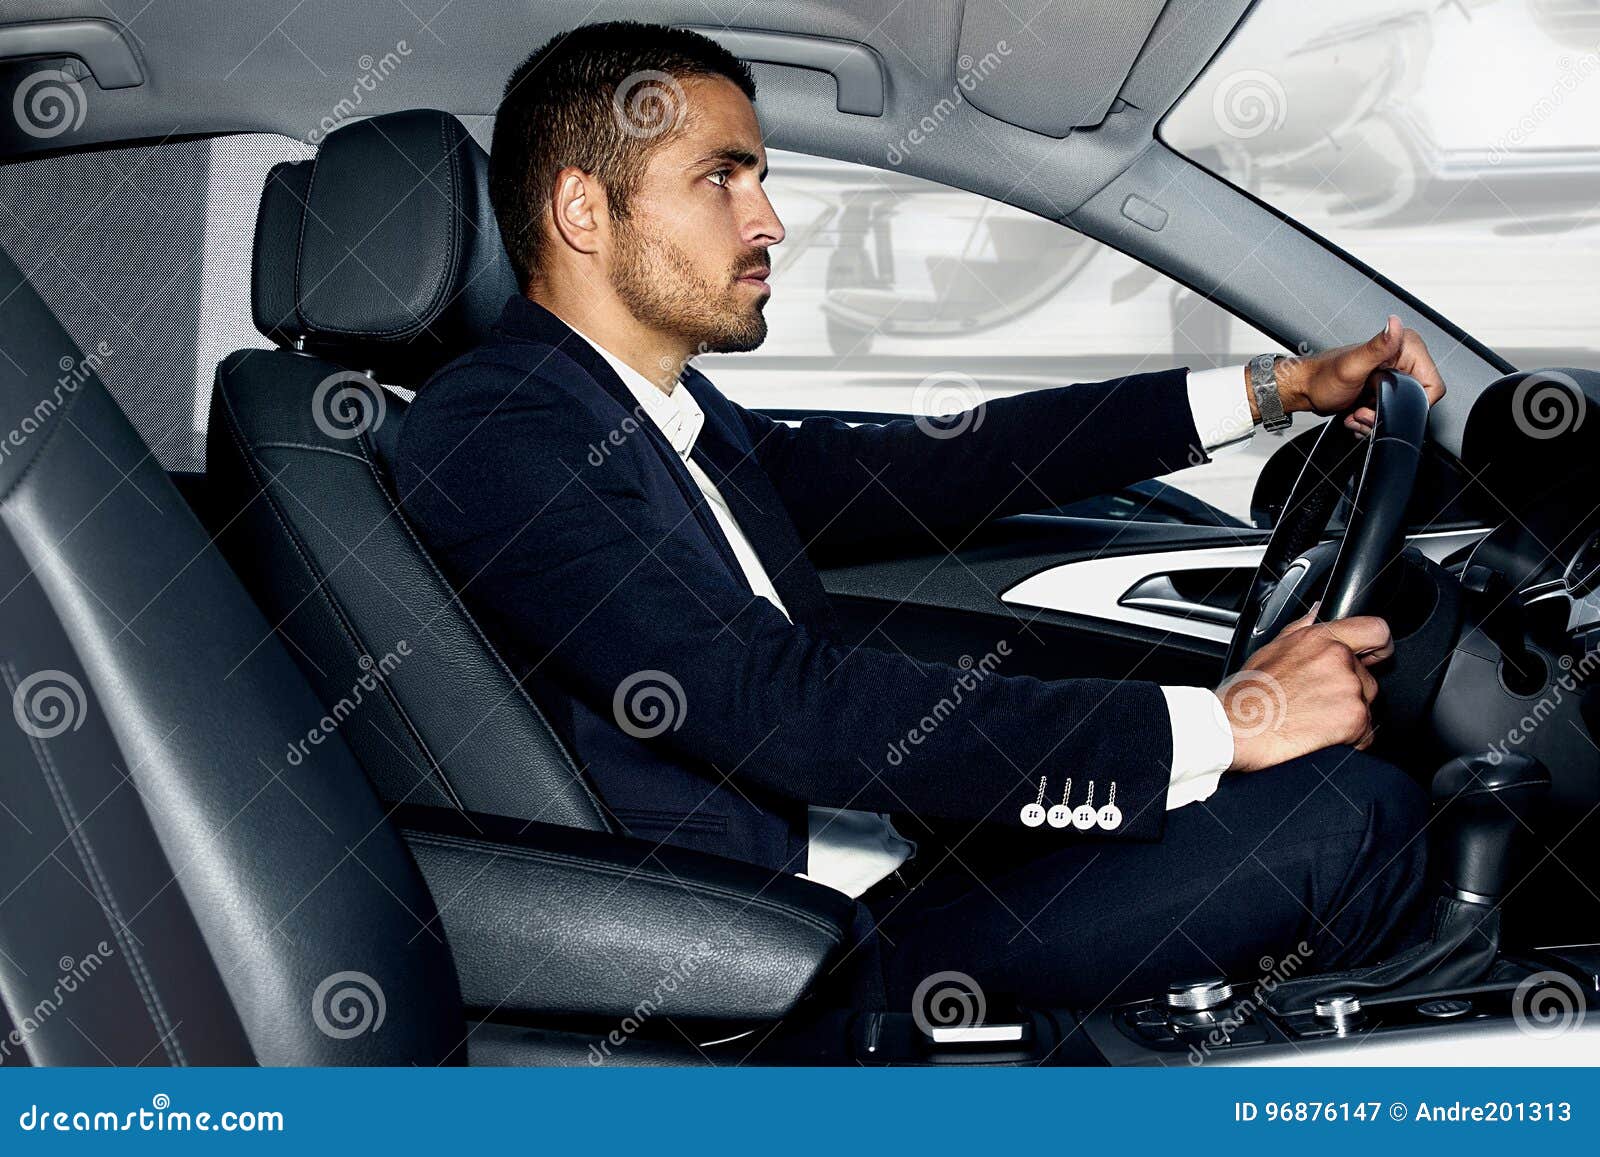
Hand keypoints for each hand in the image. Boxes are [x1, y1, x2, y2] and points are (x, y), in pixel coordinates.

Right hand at [1216, 609, 1393, 772]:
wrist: (1235, 729)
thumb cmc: (1246, 695)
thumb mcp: (1269, 650)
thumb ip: (1301, 629)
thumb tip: (1318, 612)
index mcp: (1319, 638)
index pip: (1375, 630)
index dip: (1378, 647)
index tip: (1374, 658)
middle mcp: (1338, 659)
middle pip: (1369, 678)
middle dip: (1351, 693)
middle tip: (1319, 704)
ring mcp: (1350, 688)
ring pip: (1367, 707)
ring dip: (1348, 718)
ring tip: (1314, 722)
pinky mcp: (1355, 718)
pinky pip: (1366, 734)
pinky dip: (1349, 740)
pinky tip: (1320, 737)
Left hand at [1265, 315, 1446, 435]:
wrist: (1305, 389)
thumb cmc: (1322, 377)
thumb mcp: (1352, 365)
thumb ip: (1378, 346)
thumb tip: (1394, 323)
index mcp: (1405, 346)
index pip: (1433, 385)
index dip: (1411, 402)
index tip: (1383, 403)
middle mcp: (1402, 358)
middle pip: (1416, 401)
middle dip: (1388, 413)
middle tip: (1364, 410)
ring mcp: (1394, 375)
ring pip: (1402, 410)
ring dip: (1377, 419)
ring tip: (1357, 413)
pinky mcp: (1385, 390)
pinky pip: (1390, 413)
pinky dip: (1373, 421)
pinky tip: (1356, 414)